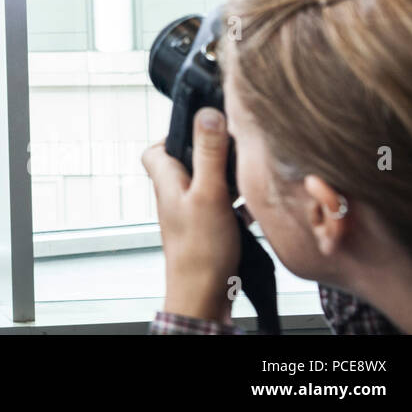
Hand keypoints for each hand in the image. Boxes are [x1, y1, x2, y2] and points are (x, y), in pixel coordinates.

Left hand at [142, 108, 241, 322]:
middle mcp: (175, 195)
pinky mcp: (207, 231)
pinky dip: (239, 204)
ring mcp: (191, 214)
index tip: (204, 128)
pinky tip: (255, 207)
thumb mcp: (209, 194)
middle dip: (213, 154)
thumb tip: (208, 114)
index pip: (155, 148)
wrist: (203, 298)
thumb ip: (209, 154)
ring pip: (209, 184)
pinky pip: (224, 207)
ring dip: (229, 179)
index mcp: (167, 181)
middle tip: (236, 152)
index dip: (175, 134)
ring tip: (250, 177)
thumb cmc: (200, 251)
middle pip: (188, 162)